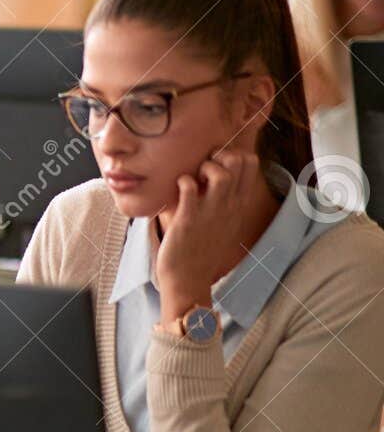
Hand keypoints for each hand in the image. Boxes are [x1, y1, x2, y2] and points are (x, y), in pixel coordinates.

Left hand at [155, 148, 264, 320]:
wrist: (188, 277)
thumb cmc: (201, 248)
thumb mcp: (224, 222)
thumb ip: (226, 201)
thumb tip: (220, 178)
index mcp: (238, 205)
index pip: (252, 165)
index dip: (235, 154)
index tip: (218, 163)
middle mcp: (229, 206)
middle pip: (240, 162)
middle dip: (221, 154)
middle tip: (205, 167)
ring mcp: (210, 212)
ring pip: (220, 173)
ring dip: (205, 167)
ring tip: (195, 179)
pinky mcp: (188, 219)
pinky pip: (189, 187)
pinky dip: (183, 181)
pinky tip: (179, 189)